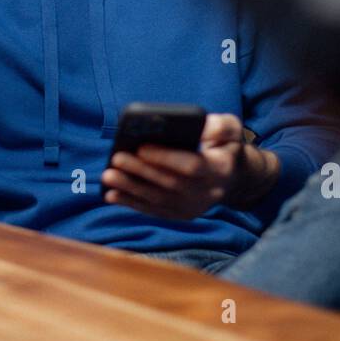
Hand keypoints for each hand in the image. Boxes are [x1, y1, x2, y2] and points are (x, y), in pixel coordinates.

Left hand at [101, 113, 275, 219]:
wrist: (232, 177)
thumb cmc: (225, 145)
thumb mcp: (231, 129)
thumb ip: (219, 125)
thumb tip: (200, 126)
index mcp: (220, 169)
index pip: (192, 166)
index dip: (166, 158)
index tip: (141, 147)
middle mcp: (208, 193)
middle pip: (169, 184)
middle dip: (141, 172)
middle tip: (116, 159)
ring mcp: (194, 207)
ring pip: (158, 200)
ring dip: (130, 189)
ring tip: (107, 176)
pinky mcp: (181, 215)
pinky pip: (154, 210)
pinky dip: (131, 203)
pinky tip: (111, 195)